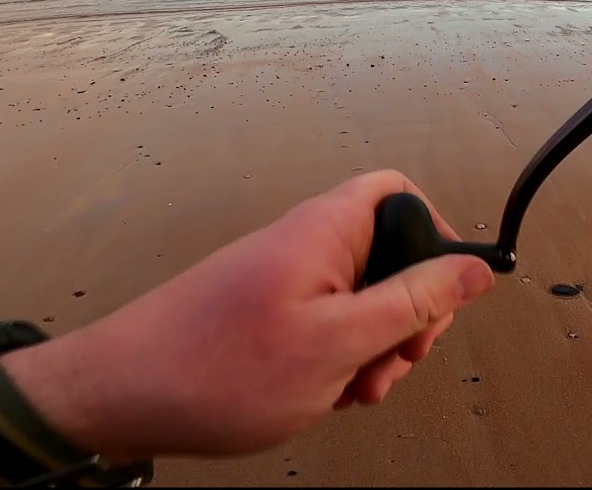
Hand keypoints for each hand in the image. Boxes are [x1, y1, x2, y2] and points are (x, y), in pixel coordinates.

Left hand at [0, 170, 495, 458]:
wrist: (117, 398)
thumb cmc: (216, 370)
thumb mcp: (340, 342)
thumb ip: (414, 302)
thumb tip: (474, 269)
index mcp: (326, 230)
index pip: (401, 194)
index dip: (435, 236)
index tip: (444, 293)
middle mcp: (308, 244)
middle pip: (392, 255)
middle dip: (408, 314)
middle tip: (395, 360)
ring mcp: (288, 280)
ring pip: (364, 301)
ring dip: (374, 349)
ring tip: (353, 390)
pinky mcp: (270, 314)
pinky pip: (329, 326)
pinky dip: (340, 361)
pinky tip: (326, 394)